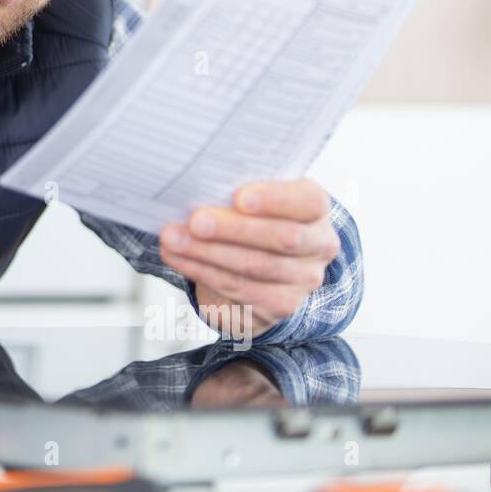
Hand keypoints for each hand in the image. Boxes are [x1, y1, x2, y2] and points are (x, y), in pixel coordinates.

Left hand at [159, 178, 339, 337]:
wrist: (261, 262)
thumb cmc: (253, 216)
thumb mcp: (253, 196)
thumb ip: (235, 190)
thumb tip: (193, 185)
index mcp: (315, 208)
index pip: (308, 202)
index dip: (275, 199)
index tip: (238, 197)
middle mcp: (318, 246)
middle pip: (281, 238)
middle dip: (232, 229)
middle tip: (194, 221)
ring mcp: (303, 281)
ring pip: (255, 267)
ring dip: (207, 253)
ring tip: (173, 239)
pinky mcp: (280, 306)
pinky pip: (239, 291)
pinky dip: (202, 272)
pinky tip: (178, 258)